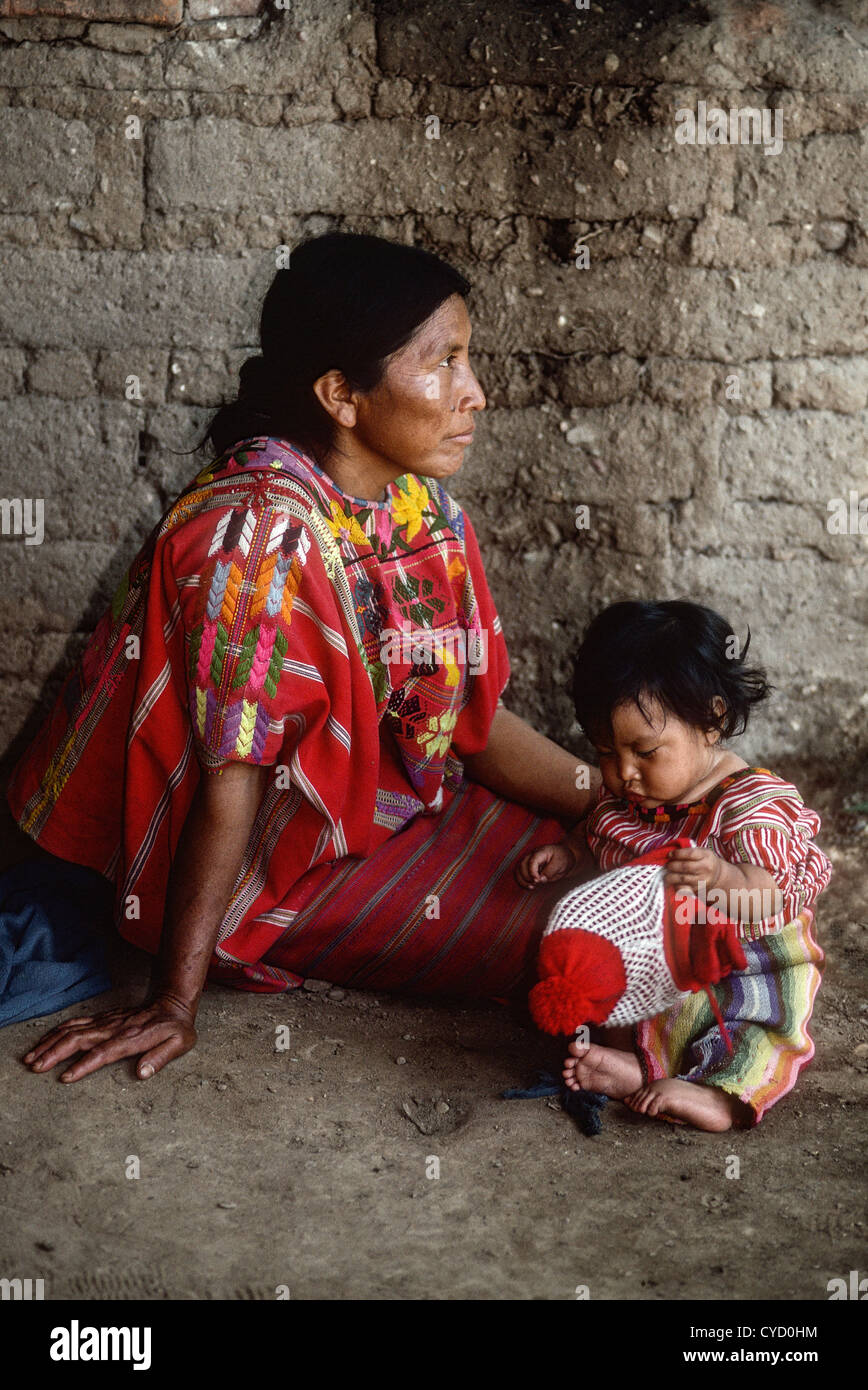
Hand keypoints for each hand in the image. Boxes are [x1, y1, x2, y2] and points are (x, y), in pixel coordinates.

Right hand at [21, 995, 197, 1083]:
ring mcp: (106, 1021)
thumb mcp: (180, 1043)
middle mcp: (114, 1028)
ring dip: (50, 1043)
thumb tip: (142, 1073)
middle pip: (79, 1039)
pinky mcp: (102, 1018)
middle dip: (55, 1053)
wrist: (172, 1002)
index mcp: (132, 1038)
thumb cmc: (176, 1027)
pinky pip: (75, 1023)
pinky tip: (44, 1041)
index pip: (103, 1052)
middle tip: (36, 1067)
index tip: (65, 1077)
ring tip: (31, 1057)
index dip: (84, 1065)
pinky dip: (56, 1032)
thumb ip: (161, 1058)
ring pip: (72, 1029)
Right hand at [515, 842, 576, 888]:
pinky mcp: (529, 868)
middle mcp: (533, 855)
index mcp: (541, 852)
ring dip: (522, 880)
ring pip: (519, 870)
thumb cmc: (562, 857)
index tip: (537, 880)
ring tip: (531, 887)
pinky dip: (522, 881)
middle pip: (522, 865)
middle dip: (527, 876)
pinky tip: (529, 886)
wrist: (565, 857)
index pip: (532, 861)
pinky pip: (520, 874)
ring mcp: (530, 861)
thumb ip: (550, 871)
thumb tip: (541, 879)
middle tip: (536, 883)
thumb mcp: (560, 863)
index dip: (532, 872)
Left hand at [664, 845, 722, 897]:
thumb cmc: (705, 861)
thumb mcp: (702, 852)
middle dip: (672, 865)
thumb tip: (670, 854)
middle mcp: (706, 868)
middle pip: (685, 866)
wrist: (717, 876)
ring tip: (666, 875)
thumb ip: (689, 851)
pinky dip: (675, 886)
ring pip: (682, 878)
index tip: (669, 854)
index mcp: (706, 856)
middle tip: (666, 865)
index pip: (690, 854)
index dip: (677, 854)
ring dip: (670, 877)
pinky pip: (683, 889)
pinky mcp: (698, 889)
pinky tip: (672, 883)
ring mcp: (702, 880)